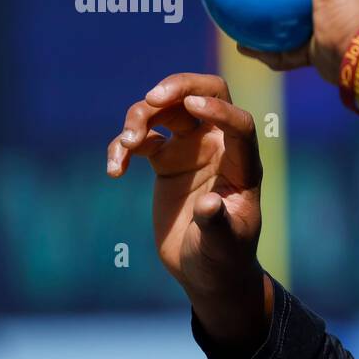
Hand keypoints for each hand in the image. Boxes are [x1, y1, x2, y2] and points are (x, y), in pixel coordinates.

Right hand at [106, 73, 269, 354]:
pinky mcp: (165, 161)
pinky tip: (115, 171)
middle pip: (205, 94)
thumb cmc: (223, 257)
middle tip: (153, 97)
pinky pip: (142, 138)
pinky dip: (123, 147)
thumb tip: (208, 204)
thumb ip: (216, 223)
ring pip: (167, 110)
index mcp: (243, 164)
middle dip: (180, 86)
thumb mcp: (222, 244)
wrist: (206, 271)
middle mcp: (219, 149)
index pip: (239, 123)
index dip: (220, 110)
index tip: (194, 106)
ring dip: (141, 116)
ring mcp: (191, 151)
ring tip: (127, 145)